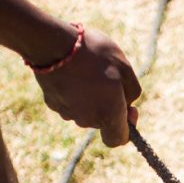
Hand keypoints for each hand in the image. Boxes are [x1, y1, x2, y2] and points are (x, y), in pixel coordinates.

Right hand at [34, 27, 141, 145]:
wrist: (54, 43)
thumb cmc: (94, 54)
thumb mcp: (124, 68)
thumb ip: (132, 91)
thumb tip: (127, 103)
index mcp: (108, 114)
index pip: (117, 139)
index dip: (127, 127)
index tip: (129, 108)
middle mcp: (86, 120)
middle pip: (101, 120)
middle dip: (107, 104)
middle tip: (107, 77)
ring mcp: (66, 112)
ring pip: (84, 110)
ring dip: (89, 96)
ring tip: (87, 70)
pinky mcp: (51, 103)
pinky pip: (68, 101)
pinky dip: (72, 90)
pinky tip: (71, 70)